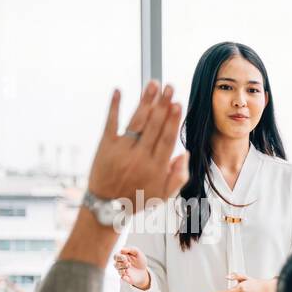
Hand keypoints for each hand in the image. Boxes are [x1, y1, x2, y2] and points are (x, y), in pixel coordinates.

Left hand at [86, 81, 189, 207]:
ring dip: (145, 101)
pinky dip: (114, 106)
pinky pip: (111, 122)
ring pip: (137, 121)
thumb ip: (178, 176)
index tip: (177, 103)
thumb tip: (185, 153)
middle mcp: (140, 156)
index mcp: (156, 167)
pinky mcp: (105, 145)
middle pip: (154, 125)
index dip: (172, 120)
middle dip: (162, 104)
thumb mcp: (164, 195)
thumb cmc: (138, 199)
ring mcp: (122, 149)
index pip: (167, 138)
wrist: (107, 207)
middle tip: (169, 87)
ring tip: (153, 84)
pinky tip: (118, 91)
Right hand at [113, 247, 150, 289]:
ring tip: (129, 266)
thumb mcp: (138, 253)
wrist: (144, 271)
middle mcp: (121, 265)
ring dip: (123, 269)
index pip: (116, 256)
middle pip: (115, 264)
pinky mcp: (126, 278)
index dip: (119, 257)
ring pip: (118, 270)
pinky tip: (128, 275)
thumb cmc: (140, 261)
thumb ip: (131, 249)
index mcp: (122, 258)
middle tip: (128, 263)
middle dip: (121, 263)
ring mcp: (123, 271)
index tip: (125, 258)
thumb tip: (121, 249)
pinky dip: (124, 277)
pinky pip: (123, 278)